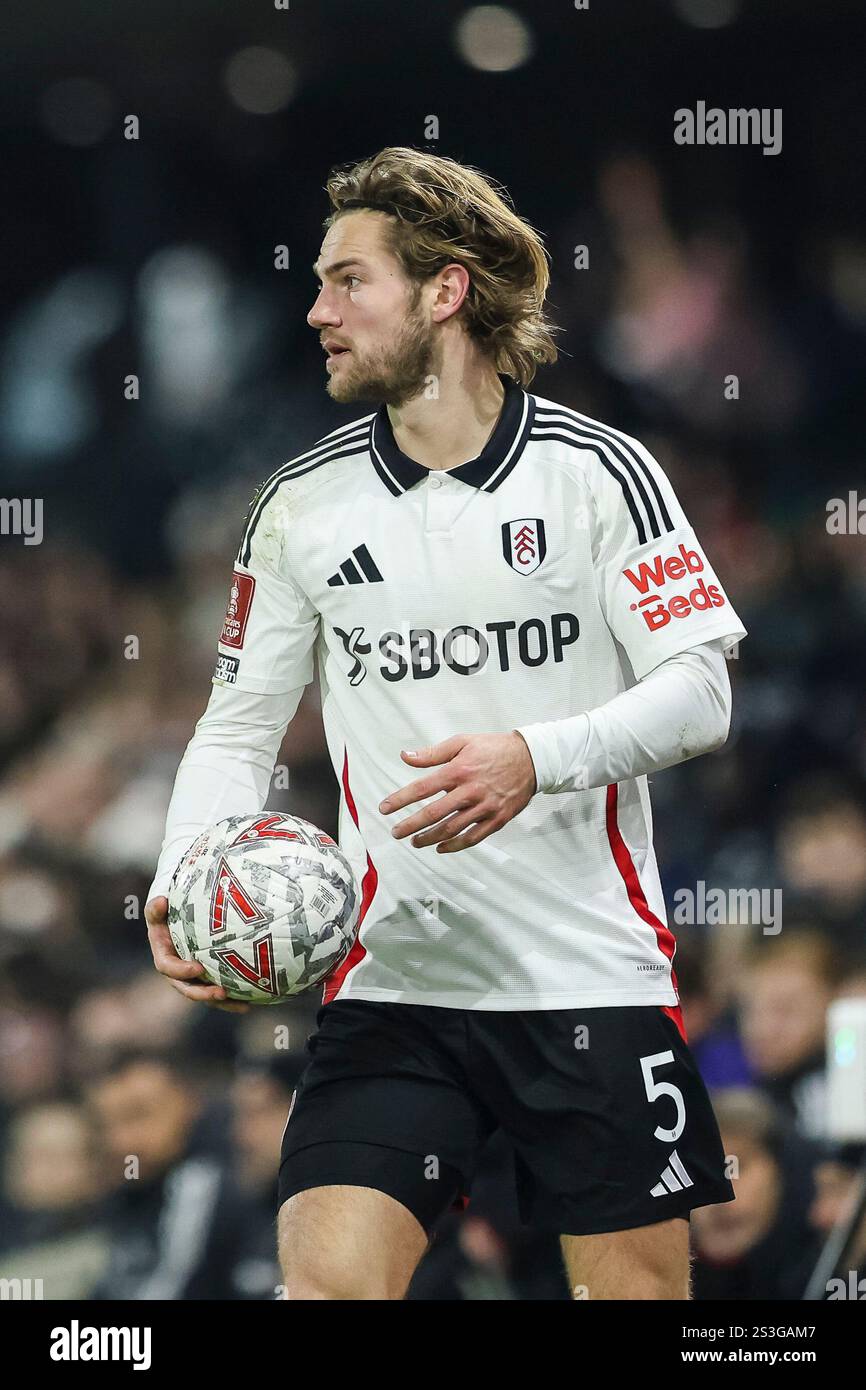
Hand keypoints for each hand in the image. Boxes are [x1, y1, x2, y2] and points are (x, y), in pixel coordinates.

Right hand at [145, 895, 249, 1012]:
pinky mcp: (207, 980)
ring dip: (223, 1003)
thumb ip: (156, 908)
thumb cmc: (167, 914)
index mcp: (164, 957)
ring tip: (242, 1006)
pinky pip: (219, 992)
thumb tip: (161, 901)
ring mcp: (192, 979)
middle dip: (204, 994)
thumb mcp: (158, 910)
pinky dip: (234, 999)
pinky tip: (252, 1002)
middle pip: (188, 989)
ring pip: (206, 995)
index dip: (181, 970)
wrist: (175, 921)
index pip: (169, 967)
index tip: (198, 967)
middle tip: (221, 992)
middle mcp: (177, 973)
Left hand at [378, 732, 536, 852]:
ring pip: (452, 829)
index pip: (422, 788)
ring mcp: (485, 807)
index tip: (384, 809)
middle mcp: (470, 791)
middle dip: (411, 825)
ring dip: (430, 838)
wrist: (532, 759)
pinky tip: (441, 847)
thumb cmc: (494, 748)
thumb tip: (405, 756)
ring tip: (415, 842)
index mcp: (458, 770)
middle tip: (396, 832)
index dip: (400, 800)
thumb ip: (432, 753)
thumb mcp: (462, 742)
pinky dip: (455, 845)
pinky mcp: (497, 818)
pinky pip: (474, 837)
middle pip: (434, 813)